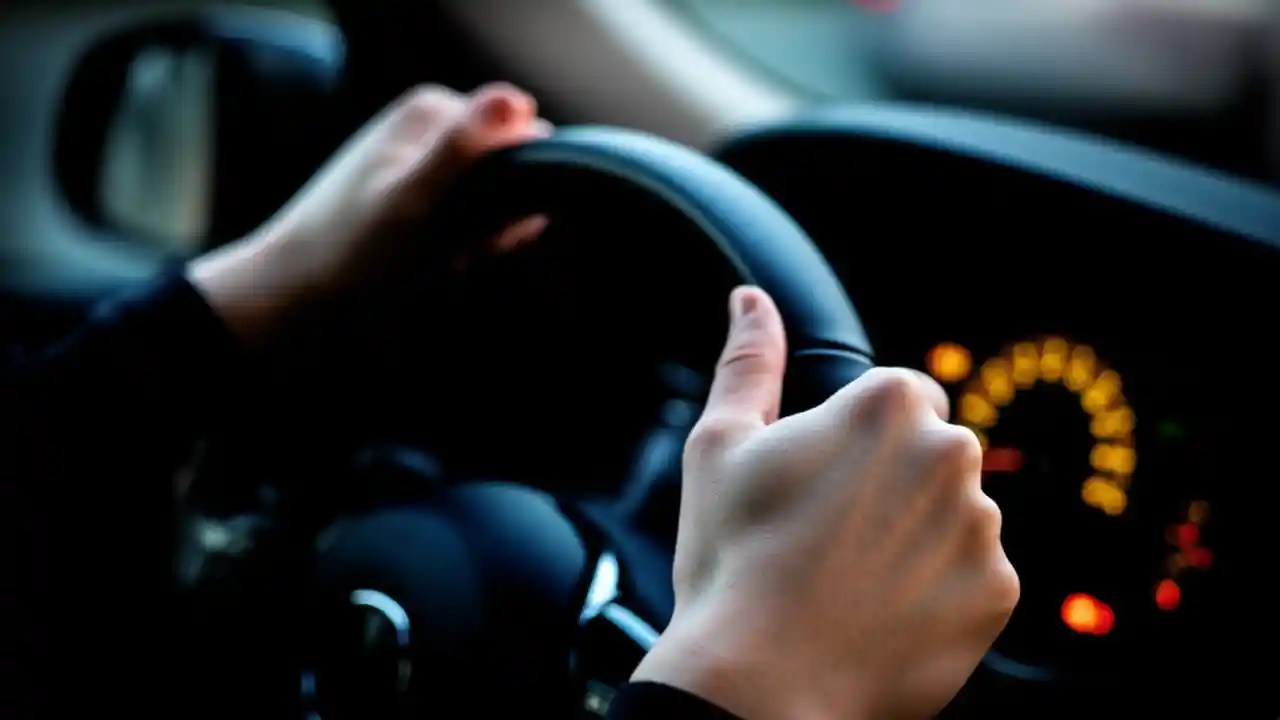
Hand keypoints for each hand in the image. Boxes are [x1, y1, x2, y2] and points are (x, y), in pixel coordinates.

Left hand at [187, 82, 551, 344]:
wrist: (298, 288)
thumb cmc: (353, 251)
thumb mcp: (412, 200)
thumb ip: (461, 149)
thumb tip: (514, 99)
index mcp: (434, 108)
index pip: (525, 139)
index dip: (515, 189)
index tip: (479, 224)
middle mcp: (432, 119)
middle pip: (511, 168)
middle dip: (496, 215)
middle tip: (454, 245)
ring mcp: (426, 152)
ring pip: (495, 196)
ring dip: (481, 233)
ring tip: (442, 252)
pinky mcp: (421, 184)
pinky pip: (472, 211)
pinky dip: (465, 240)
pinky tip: (437, 255)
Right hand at [632, 287, 1018, 718]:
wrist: (760, 682)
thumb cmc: (732, 558)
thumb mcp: (721, 445)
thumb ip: (748, 362)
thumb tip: (750, 303)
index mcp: (888, 404)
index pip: (899, 398)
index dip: (856, 440)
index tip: (822, 483)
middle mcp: (951, 454)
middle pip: (930, 455)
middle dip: (891, 485)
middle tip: (827, 535)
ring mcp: (981, 528)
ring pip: (953, 516)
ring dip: (916, 537)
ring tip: (848, 580)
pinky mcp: (998, 594)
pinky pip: (972, 577)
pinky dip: (936, 591)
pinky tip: (879, 612)